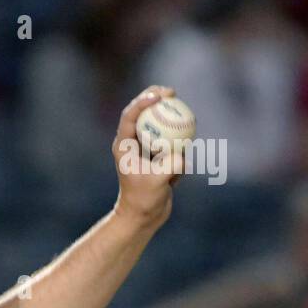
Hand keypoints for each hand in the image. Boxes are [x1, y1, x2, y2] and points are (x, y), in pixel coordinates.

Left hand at [112, 85, 179, 227]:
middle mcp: (133, 144)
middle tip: (172, 91)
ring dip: (173, 123)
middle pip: (144, 113)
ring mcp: (147, 149)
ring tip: (183, 131)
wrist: (144, 216)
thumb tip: (181, 154)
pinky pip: (173, 144)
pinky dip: (180, 150)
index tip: (160, 95)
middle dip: (156, 97)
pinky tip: (176, 174)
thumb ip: (170, 166)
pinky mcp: (159, 156)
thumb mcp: (157, 183)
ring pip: (160, 126)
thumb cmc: (144, 200)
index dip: (143, 101)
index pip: (130, 116)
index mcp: (124, 145)